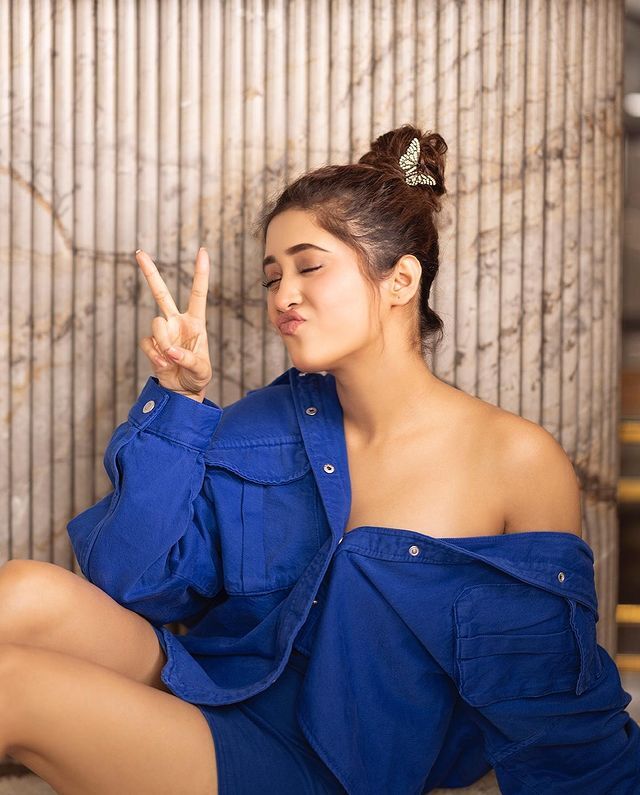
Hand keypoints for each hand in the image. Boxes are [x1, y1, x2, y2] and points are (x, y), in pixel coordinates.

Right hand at [136, 247, 211, 399]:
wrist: (183, 391)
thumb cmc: (198, 377)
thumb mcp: (202, 371)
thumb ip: (188, 360)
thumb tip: (171, 352)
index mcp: (196, 321)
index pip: (198, 293)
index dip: (200, 273)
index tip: (202, 251)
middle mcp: (177, 321)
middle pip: (161, 293)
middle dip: (150, 273)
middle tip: (139, 252)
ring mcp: (162, 332)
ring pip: (156, 324)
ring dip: (164, 343)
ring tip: (172, 359)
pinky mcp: (151, 343)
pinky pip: (148, 343)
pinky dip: (155, 355)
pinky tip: (164, 364)